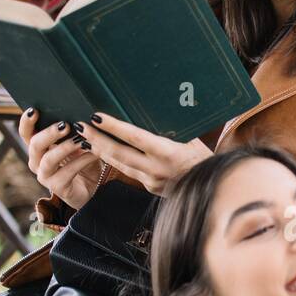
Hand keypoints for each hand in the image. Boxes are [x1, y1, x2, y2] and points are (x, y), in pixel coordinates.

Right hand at [19, 108, 104, 212]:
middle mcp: (36, 161)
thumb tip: (81, 114)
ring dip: (66, 147)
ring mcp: (45, 175)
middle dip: (49, 133)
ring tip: (81, 139)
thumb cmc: (82, 161)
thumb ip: (74, 131)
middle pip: (35, 144)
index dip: (26, 122)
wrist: (91, 187)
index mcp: (38, 147)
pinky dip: (82, 160)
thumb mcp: (78, 143)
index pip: (26, 133)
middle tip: (66, 125)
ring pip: (49, 159)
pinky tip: (93, 154)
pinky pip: (68, 171)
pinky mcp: (57, 187)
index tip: (34, 110)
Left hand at [75, 112, 211, 194]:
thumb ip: (172, 127)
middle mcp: (157, 169)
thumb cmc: (204, 158)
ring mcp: (151, 181)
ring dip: (101, 151)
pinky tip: (105, 151)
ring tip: (85, 137)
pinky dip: (116, 160)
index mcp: (169, 153)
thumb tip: (155, 106)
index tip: (96, 117)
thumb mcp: (192, 138)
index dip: (113, 127)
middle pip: (119, 154)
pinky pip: (129, 171)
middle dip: (97, 139)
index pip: (135, 138)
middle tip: (81, 126)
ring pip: (120, 164)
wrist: (214, 189)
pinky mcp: (149, 188)